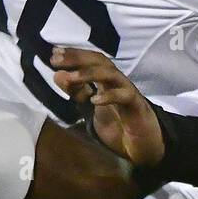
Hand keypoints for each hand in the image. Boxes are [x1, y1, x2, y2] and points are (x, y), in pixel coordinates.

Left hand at [50, 47, 164, 165]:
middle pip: (99, 61)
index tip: (54, 54)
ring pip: (110, 74)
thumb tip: (57, 75)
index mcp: (106, 80)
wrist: (143, 144)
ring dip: (89, 73)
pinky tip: (94, 100)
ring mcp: (127, 91)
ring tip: (71, 77)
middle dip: (78, 58)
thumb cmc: (119, 123)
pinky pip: (125, 96)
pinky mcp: (137, 105)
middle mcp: (117, 81)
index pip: (90, 60)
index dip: (73, 55)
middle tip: (57, 59)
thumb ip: (76, 93)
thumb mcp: (91, 109)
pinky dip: (109, 96)